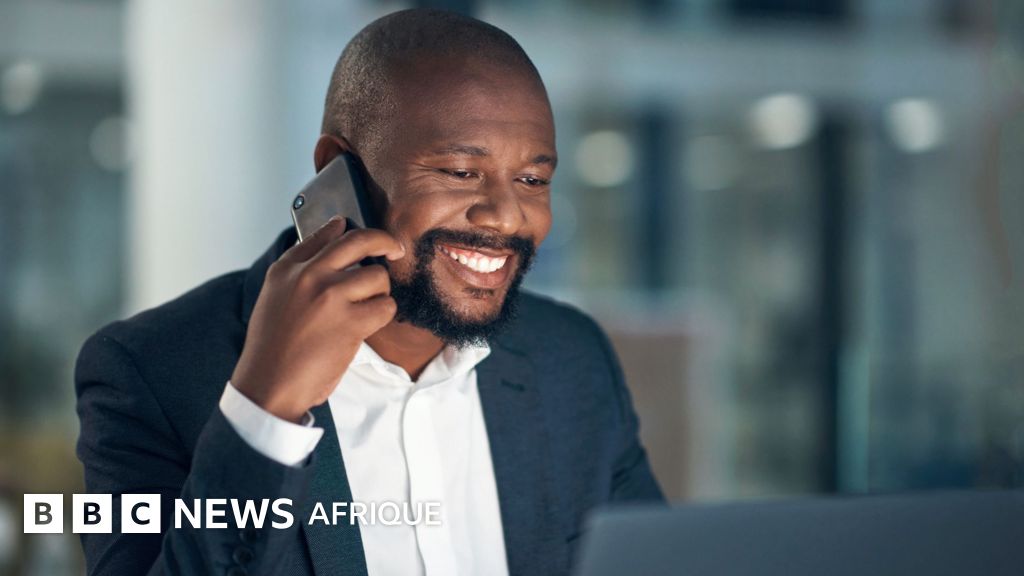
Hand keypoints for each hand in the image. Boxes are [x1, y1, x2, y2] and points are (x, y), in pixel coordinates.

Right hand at [230, 217, 404, 422]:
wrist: (269, 384)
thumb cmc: (274, 345)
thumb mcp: (275, 295)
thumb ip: (302, 261)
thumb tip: (337, 226)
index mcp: (287, 269)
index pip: (325, 234)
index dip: (349, 228)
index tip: (362, 233)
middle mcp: (309, 276)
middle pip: (360, 241)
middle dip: (385, 242)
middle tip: (395, 250)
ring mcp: (331, 297)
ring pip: (378, 277)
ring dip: (380, 293)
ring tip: (366, 308)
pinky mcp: (350, 322)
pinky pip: (386, 306)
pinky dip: (383, 316)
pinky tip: (367, 325)